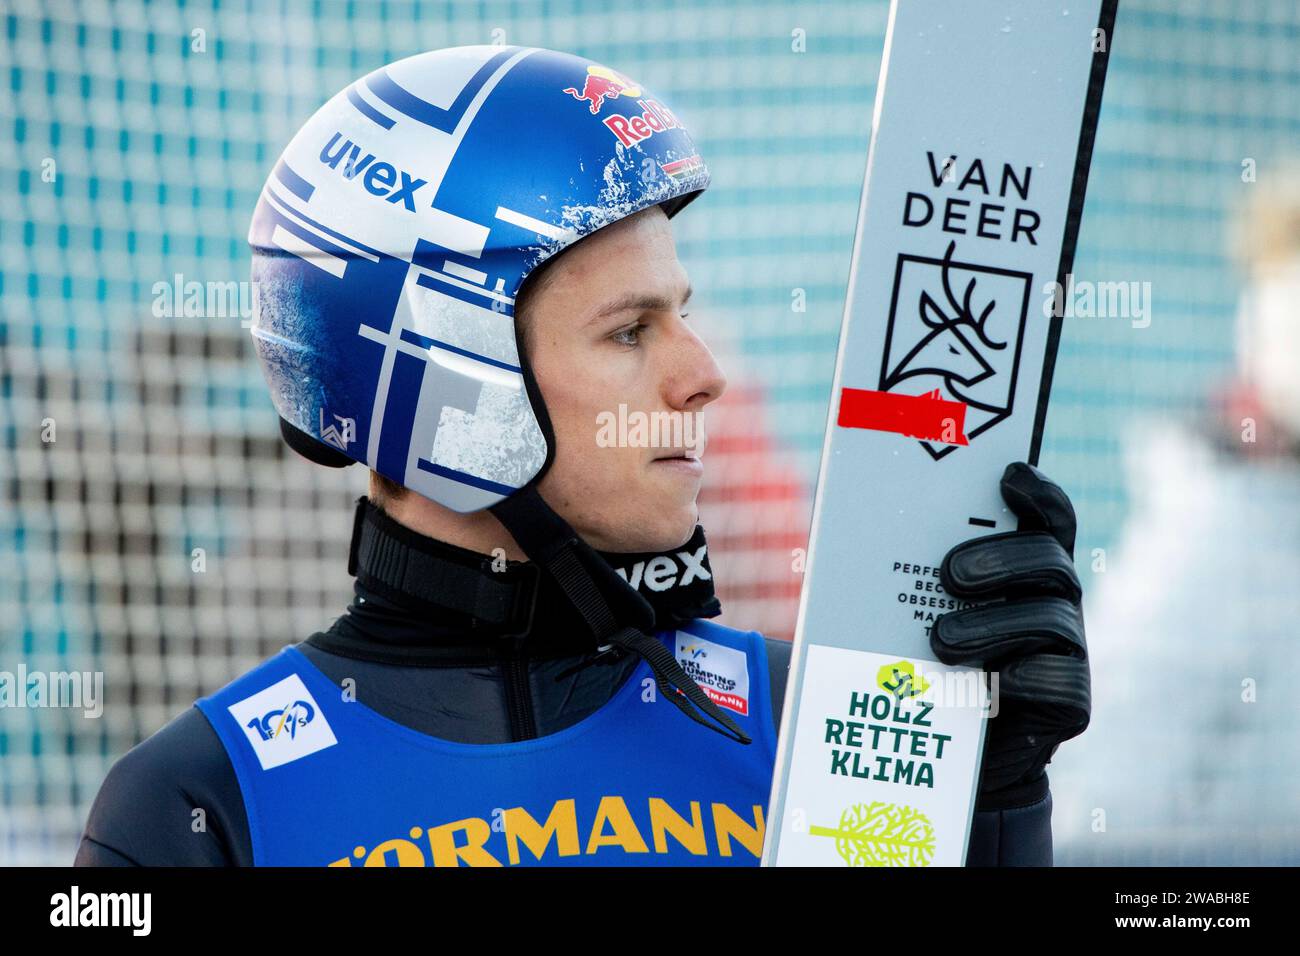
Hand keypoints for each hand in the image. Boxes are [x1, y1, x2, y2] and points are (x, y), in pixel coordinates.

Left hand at [929, 462, 1090, 810]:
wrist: (934, 753)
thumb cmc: (916, 667)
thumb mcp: (906, 613)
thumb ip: (909, 574)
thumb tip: (869, 526)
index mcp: (1023, 572)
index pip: (1049, 520)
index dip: (1038, 494)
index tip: (1008, 475)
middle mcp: (1053, 604)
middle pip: (1051, 561)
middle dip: (1002, 560)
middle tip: (949, 575)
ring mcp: (1067, 653)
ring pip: (1053, 620)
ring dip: (993, 625)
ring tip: (939, 641)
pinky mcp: (1070, 704)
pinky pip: (1062, 682)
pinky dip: (1021, 677)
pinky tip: (989, 684)